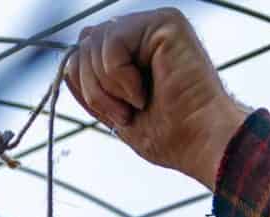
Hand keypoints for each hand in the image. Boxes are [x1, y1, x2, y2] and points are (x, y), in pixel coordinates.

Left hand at [65, 8, 248, 188]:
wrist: (202, 142)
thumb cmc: (170, 136)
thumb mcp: (117, 112)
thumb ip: (94, 85)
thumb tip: (68, 64)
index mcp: (133, 54)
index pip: (84, 54)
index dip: (88, 88)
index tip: (120, 118)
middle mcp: (143, 34)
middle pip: (84, 46)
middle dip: (95, 90)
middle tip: (126, 114)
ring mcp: (152, 25)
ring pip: (92, 43)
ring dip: (107, 87)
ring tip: (138, 104)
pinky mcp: (163, 21)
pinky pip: (112, 41)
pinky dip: (119, 77)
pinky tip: (144, 90)